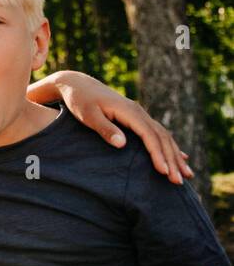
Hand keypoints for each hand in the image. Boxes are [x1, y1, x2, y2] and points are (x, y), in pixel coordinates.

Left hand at [38, 71, 191, 183]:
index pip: (149, 136)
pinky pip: (158, 134)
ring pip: (163, 137)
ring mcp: (139, 115)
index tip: (164, 172)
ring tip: (187, 175)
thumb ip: (105, 129)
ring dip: (175, 156)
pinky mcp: (136, 119)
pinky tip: (180, 158)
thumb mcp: (88, 115)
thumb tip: (122, 144)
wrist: (78, 85)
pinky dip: (170, 147)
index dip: (157, 154)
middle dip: (172, 159)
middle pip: (161, 138)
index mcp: (130, 112)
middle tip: (178, 181)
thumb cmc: (80, 100)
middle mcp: (139, 113)